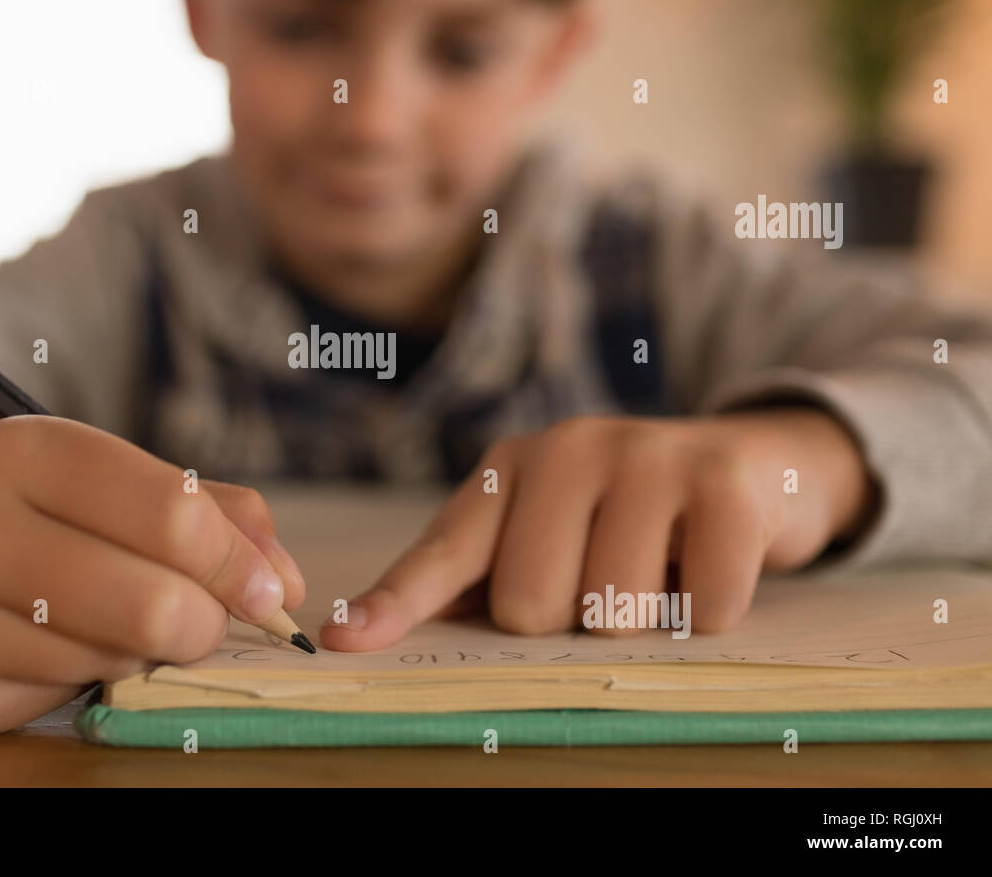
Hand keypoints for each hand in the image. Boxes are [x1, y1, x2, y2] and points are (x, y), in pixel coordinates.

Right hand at [0, 416, 302, 734]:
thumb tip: (289, 585)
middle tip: (202, 620)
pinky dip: (85, 679)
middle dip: (206, 624)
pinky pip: (65, 698)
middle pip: (154, 604)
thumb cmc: (22, 512)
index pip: (172, 513)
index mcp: (23, 448)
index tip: (270, 590)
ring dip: (141, 651)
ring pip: (115, 659)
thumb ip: (209, 511)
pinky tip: (48, 646)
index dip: (241, 562)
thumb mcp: (103, 479)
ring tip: (104, 617)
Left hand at [319, 410, 874, 648]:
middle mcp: (567, 449)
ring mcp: (646, 456)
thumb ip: (470, 578)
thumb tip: (366, 632)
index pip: (444, 551)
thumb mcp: (545, 531)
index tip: (344, 642)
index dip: (396, 602)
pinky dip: (708, 612)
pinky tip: (708, 566)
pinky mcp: (724, 482)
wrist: (749, 462)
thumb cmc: (624, 517)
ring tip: (661, 569)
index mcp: (509, 470)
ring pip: (614, 610)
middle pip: (530, 605)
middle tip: (607, 580)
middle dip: (572, 621)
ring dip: (644, 619)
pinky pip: (701, 605)